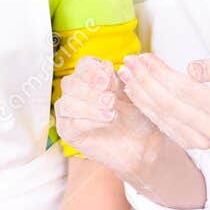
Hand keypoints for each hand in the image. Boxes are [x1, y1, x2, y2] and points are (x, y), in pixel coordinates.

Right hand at [56, 57, 168, 179]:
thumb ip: (118, 78)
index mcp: (92, 76)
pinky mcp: (68, 130)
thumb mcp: (132, 94)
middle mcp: (77, 91)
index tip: (107, 82)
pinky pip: (69, 123)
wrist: (142, 144)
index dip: (92, 72)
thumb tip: (105, 65)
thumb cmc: (137, 117)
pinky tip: (104, 123)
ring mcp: (70, 111)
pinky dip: (87, 122)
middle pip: (71, 83)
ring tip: (111, 114)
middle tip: (111, 100)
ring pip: (67, 103)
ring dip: (89, 108)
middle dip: (91, 91)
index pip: (83, 65)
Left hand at [118, 53, 209, 153]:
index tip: (144, 56)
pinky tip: (134, 90)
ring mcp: (201, 141)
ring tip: (125, 73)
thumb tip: (191, 69)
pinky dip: (145, 107)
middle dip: (144, 81)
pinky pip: (162, 124)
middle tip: (128, 62)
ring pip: (162, 115)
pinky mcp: (190, 145)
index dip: (160, 72)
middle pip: (169, 103)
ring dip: (139, 93)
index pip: (184, 88)